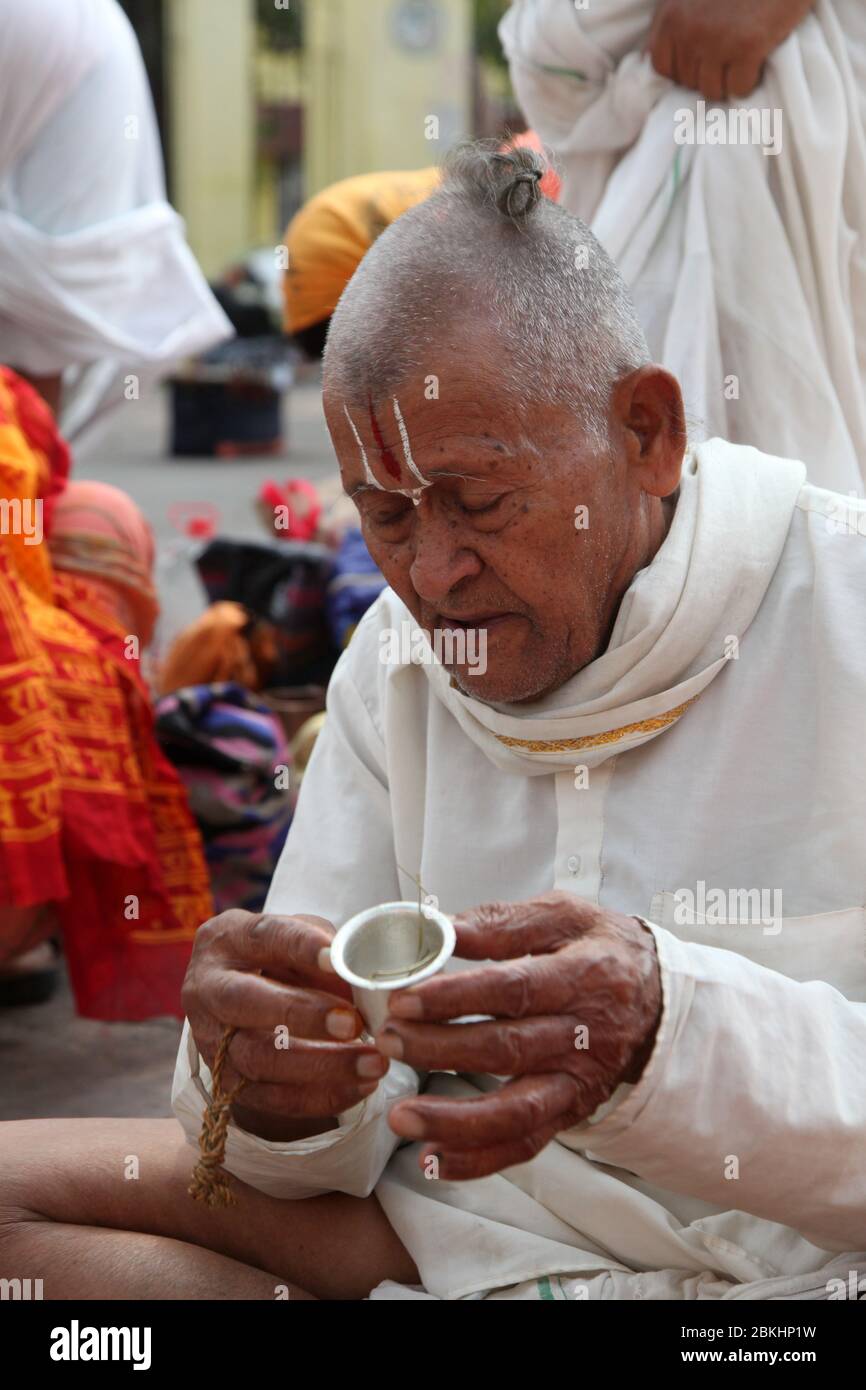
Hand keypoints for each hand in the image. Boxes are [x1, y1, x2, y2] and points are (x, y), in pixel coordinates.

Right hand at [182, 909, 388, 1139]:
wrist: (243, 996)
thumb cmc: (279, 958)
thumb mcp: (299, 937)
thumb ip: (325, 952)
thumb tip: (361, 977)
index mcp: (227, 939)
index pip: (263, 936)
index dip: (301, 945)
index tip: (337, 958)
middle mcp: (207, 988)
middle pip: (244, 1001)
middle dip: (301, 1014)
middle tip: (354, 1023)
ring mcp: (209, 1040)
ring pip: (257, 1059)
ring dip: (321, 1066)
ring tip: (372, 1063)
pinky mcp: (224, 1082)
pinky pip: (270, 1099)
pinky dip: (320, 1097)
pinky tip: (359, 1087)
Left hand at [380, 893, 660, 1179]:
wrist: (656, 995)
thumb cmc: (598, 947)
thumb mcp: (563, 915)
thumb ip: (502, 923)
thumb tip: (440, 929)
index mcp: (585, 975)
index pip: (515, 989)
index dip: (457, 997)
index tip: (406, 999)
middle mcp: (585, 1035)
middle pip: (508, 1050)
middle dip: (440, 1049)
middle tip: (388, 1041)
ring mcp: (578, 1081)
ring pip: (517, 1110)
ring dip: (455, 1119)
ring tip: (401, 1117)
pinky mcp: (570, 1111)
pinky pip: (526, 1142)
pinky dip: (480, 1158)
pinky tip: (434, 1159)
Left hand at [647, 0, 815, 99]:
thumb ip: (674, 18)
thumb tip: (657, 56)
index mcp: (671, 15)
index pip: (661, 66)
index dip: (681, 69)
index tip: (699, 61)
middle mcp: (689, 30)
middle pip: (689, 82)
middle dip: (708, 73)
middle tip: (727, 54)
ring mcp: (718, 40)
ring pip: (713, 90)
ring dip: (728, 80)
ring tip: (740, 57)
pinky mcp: (747, 46)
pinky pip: (739, 88)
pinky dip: (749, 80)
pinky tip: (755, 59)